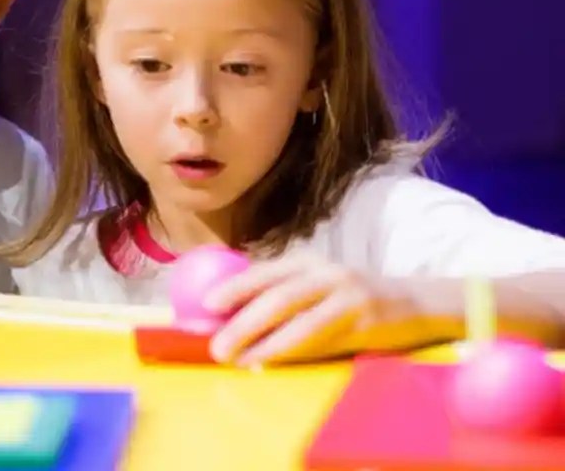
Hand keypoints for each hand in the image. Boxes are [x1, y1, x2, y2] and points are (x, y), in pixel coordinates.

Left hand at [203, 254, 434, 365]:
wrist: (417, 303)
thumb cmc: (352, 300)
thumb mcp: (317, 286)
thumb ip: (283, 295)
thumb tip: (229, 317)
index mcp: (307, 261)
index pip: (263, 273)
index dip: (233, 287)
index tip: (205, 305)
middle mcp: (325, 271)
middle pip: (275, 295)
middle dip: (240, 320)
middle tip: (215, 344)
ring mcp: (346, 293)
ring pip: (295, 316)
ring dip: (261, 339)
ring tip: (237, 357)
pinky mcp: (363, 318)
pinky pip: (319, 336)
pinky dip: (291, 349)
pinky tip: (270, 360)